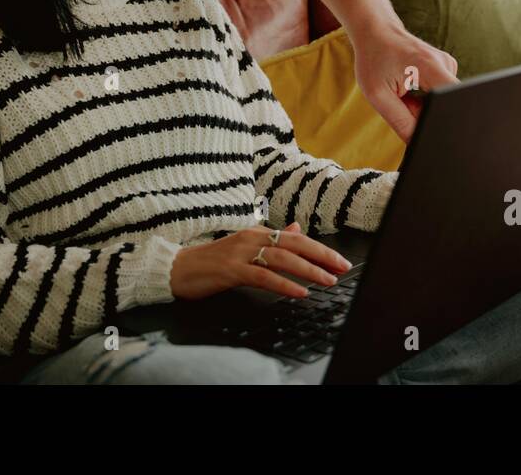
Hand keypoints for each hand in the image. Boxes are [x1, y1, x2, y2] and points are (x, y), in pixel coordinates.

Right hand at [170, 222, 352, 300]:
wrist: (177, 269)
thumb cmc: (211, 260)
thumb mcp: (244, 247)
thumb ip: (271, 239)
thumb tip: (296, 228)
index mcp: (257, 232)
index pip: (295, 238)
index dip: (319, 248)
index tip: (339, 260)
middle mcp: (252, 238)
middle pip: (294, 244)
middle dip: (321, 255)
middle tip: (342, 267)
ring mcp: (241, 253)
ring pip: (282, 258)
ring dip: (308, 270)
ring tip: (328, 280)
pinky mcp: (231, 270)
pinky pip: (263, 276)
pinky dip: (284, 284)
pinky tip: (299, 292)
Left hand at [350, 20, 458, 143]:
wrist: (376, 32)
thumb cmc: (373, 59)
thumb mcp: (378, 95)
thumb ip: (401, 121)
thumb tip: (417, 145)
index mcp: (431, 67)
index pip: (453, 101)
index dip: (445, 121)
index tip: (429, 130)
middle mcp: (446, 64)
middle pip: (448, 105)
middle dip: (426, 115)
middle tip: (403, 103)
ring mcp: (449, 66)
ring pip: (442, 103)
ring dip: (422, 108)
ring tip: (403, 93)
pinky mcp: (446, 70)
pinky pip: (439, 97)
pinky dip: (423, 101)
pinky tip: (409, 90)